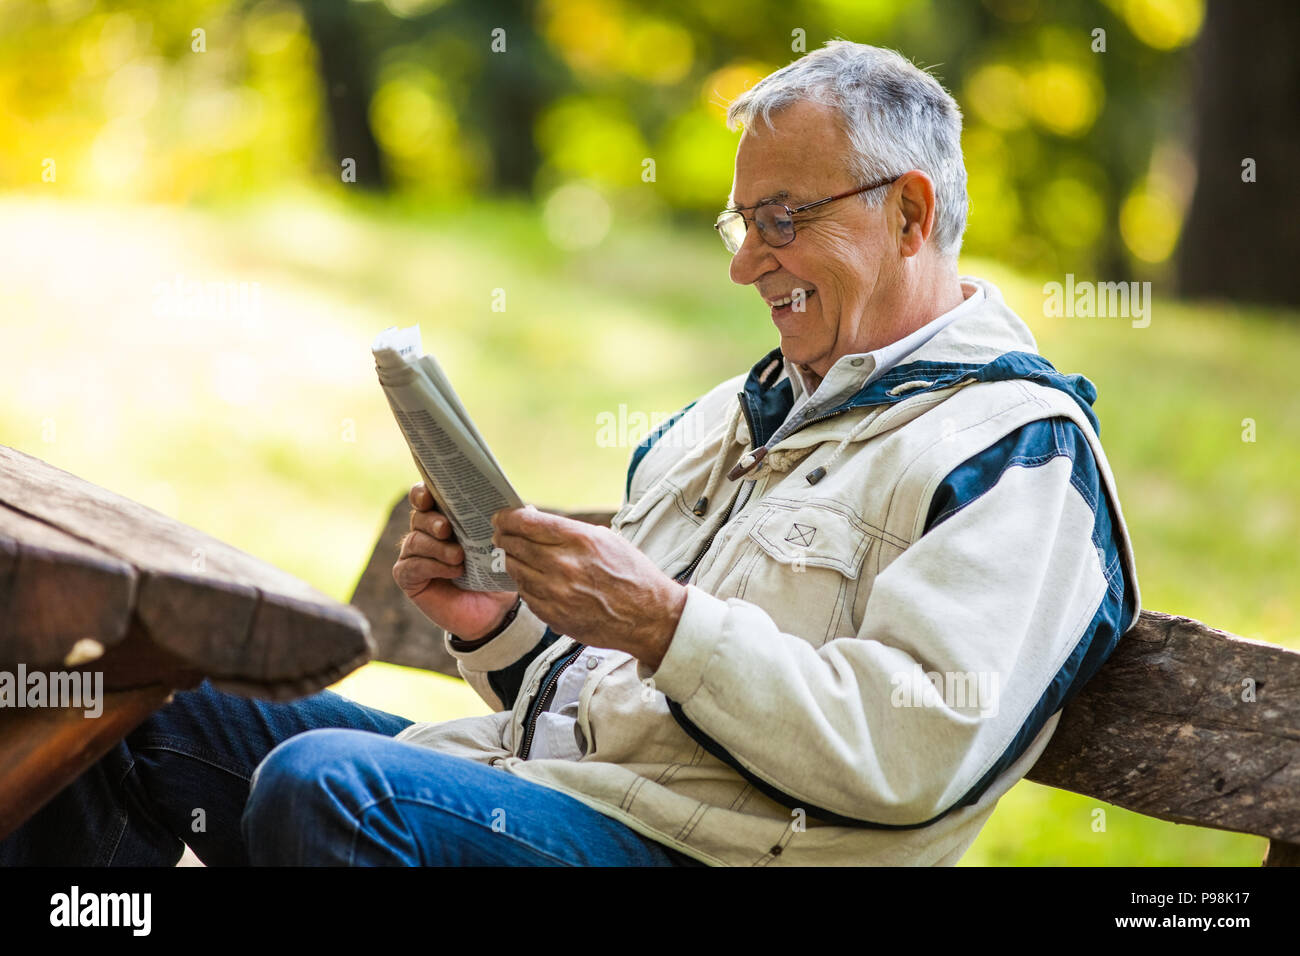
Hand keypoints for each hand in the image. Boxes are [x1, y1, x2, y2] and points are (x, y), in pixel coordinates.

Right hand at [393, 482, 518, 639]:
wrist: (494, 612)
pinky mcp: (409, 577)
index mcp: (445, 516)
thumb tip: (527, 508)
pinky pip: (411, 566)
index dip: (423, 493)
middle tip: (447, 528)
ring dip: (437, 547)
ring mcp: (415, 555)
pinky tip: (453, 571)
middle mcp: (426, 533)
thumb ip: (513, 524)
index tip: (430, 496)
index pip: (425, 496)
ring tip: (459, 557)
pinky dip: (432, 566)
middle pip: (418, 516)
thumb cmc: (496, 572)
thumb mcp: (506, 545)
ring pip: (414, 541)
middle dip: (432, 520)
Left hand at [490, 505, 686, 669]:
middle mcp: (564, 565)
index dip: (507, 518)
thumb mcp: (606, 540)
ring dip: (511, 561)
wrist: (648, 617)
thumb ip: (569, 531)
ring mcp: (557, 593)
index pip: (527, 523)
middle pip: (516, 545)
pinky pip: (526, 595)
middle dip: (504, 537)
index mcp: (579, 540)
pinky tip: (531, 579)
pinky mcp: (554, 616)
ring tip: (514, 556)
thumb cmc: (632, 574)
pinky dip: (525, 584)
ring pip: (516, 571)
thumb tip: (537, 523)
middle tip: (500, 534)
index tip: (501, 517)